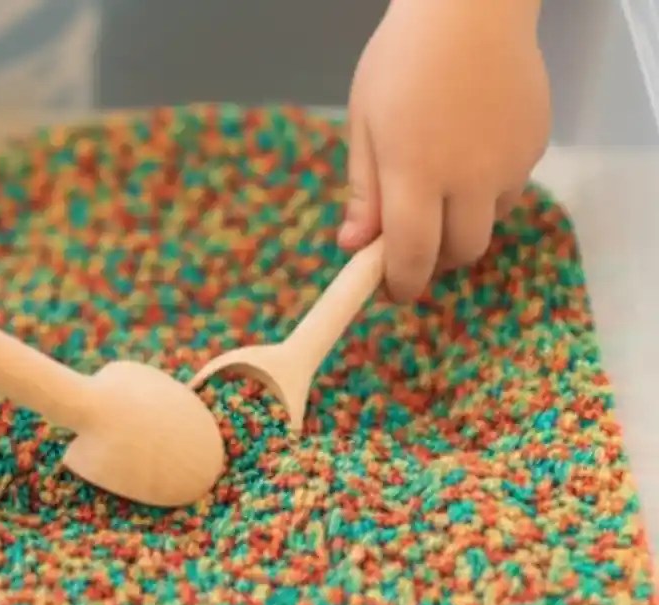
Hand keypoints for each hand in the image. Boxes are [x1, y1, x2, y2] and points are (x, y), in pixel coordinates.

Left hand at [340, 0, 550, 301]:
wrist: (469, 9)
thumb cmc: (401, 61)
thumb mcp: (365, 124)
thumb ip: (363, 191)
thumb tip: (354, 247)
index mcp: (415, 173)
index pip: (413, 256)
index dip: (401, 285)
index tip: (390, 292)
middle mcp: (468, 176)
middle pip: (459, 252)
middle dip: (433, 260)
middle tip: (410, 244)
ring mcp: (508, 163)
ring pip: (487, 223)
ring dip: (461, 224)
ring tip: (438, 185)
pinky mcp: (534, 147)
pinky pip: (508, 189)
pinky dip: (485, 191)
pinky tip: (467, 152)